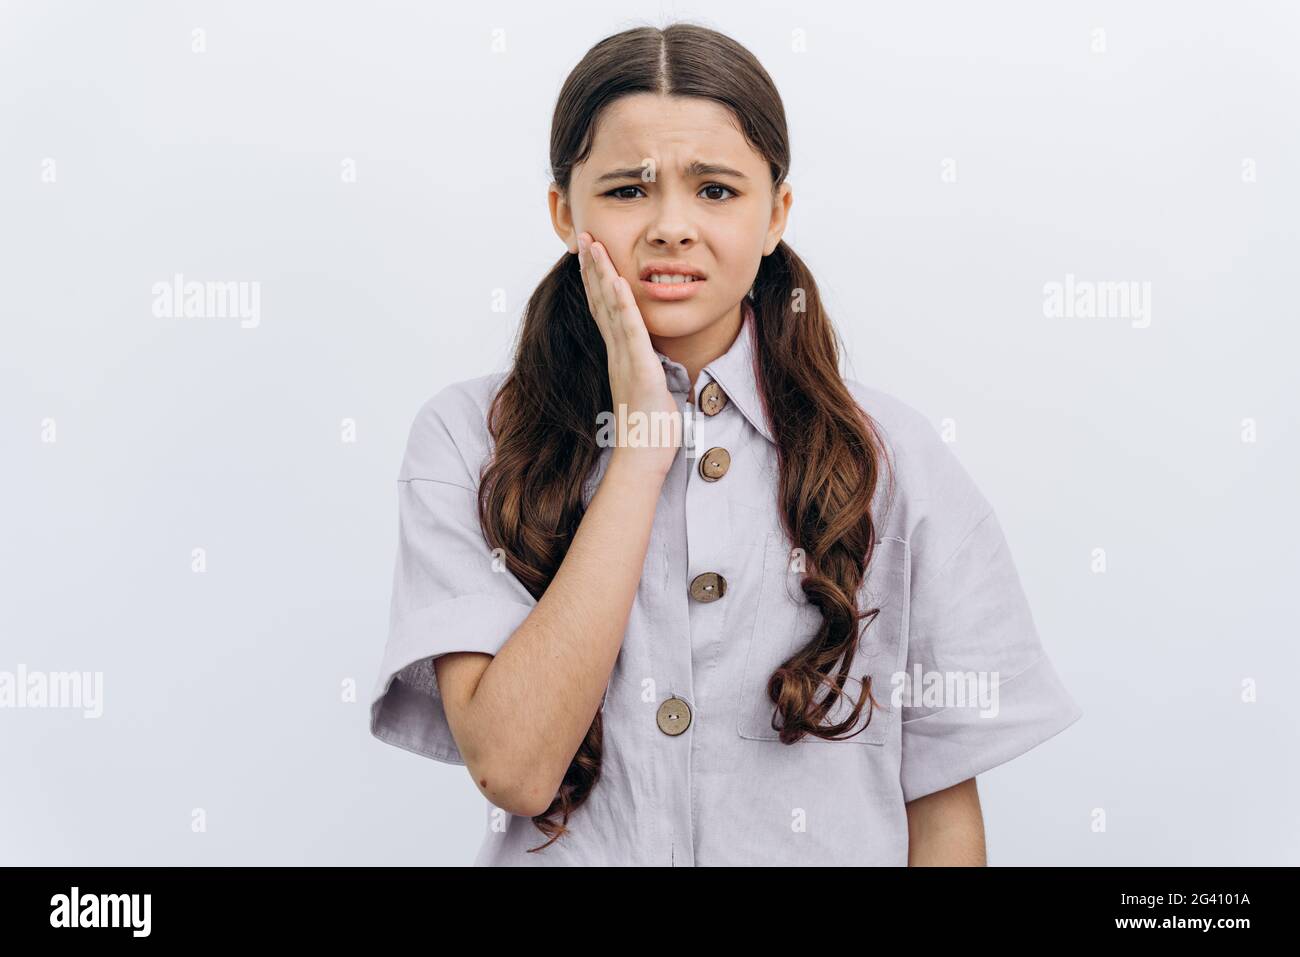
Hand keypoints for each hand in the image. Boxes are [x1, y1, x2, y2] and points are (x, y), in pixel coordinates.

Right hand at [577, 231, 681, 476]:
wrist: (643, 457)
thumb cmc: (650, 431)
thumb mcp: (651, 390)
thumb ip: (649, 371)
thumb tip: (655, 363)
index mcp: (621, 356)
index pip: (605, 311)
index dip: (597, 281)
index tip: (592, 256)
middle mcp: (618, 353)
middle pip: (600, 301)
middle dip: (593, 267)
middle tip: (583, 238)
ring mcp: (626, 359)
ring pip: (610, 308)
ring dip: (601, 274)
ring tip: (593, 246)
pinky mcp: (639, 368)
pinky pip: (629, 330)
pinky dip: (621, 303)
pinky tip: (615, 280)